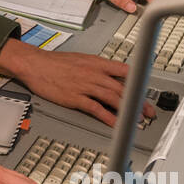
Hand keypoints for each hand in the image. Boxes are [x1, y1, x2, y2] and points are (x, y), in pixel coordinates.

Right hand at [0, 40, 155, 127]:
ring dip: (128, 110)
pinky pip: (96, 108)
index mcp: (97, 63)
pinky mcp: (75, 97)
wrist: (35, 65)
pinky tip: (116, 124)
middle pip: (123, 87)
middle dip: (139, 100)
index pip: (125, 71)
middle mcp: (94, 74)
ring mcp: (85, 86)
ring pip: (113, 98)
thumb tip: (112, 75)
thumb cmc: (55, 63)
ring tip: (137, 119)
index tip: (146, 92)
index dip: (138, 82)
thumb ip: (98, 67)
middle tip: (148, 111)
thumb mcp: (81, 59)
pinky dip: (108, 117)